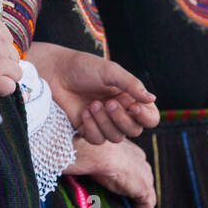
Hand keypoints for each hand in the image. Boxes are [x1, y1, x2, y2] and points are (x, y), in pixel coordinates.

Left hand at [28, 42, 157, 143]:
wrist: (55, 73)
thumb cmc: (84, 68)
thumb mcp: (110, 72)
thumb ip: (132, 85)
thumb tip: (152, 98)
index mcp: (130, 98)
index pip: (150, 117)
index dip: (146, 117)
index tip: (134, 106)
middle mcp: (120, 112)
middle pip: (134, 130)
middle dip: (122, 119)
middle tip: (108, 103)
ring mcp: (104, 123)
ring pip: (116, 137)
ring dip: (105, 122)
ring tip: (92, 104)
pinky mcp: (87, 130)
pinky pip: (97, 140)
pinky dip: (92, 127)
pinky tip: (84, 113)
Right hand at [67, 137, 155, 207]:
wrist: (95, 152)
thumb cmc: (88, 151)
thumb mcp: (93, 157)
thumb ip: (96, 165)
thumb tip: (81, 174)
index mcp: (129, 152)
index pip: (132, 172)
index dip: (124, 186)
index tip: (112, 196)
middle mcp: (140, 162)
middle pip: (139, 184)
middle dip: (130, 197)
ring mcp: (145, 175)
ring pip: (144, 196)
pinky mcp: (145, 189)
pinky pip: (146, 207)